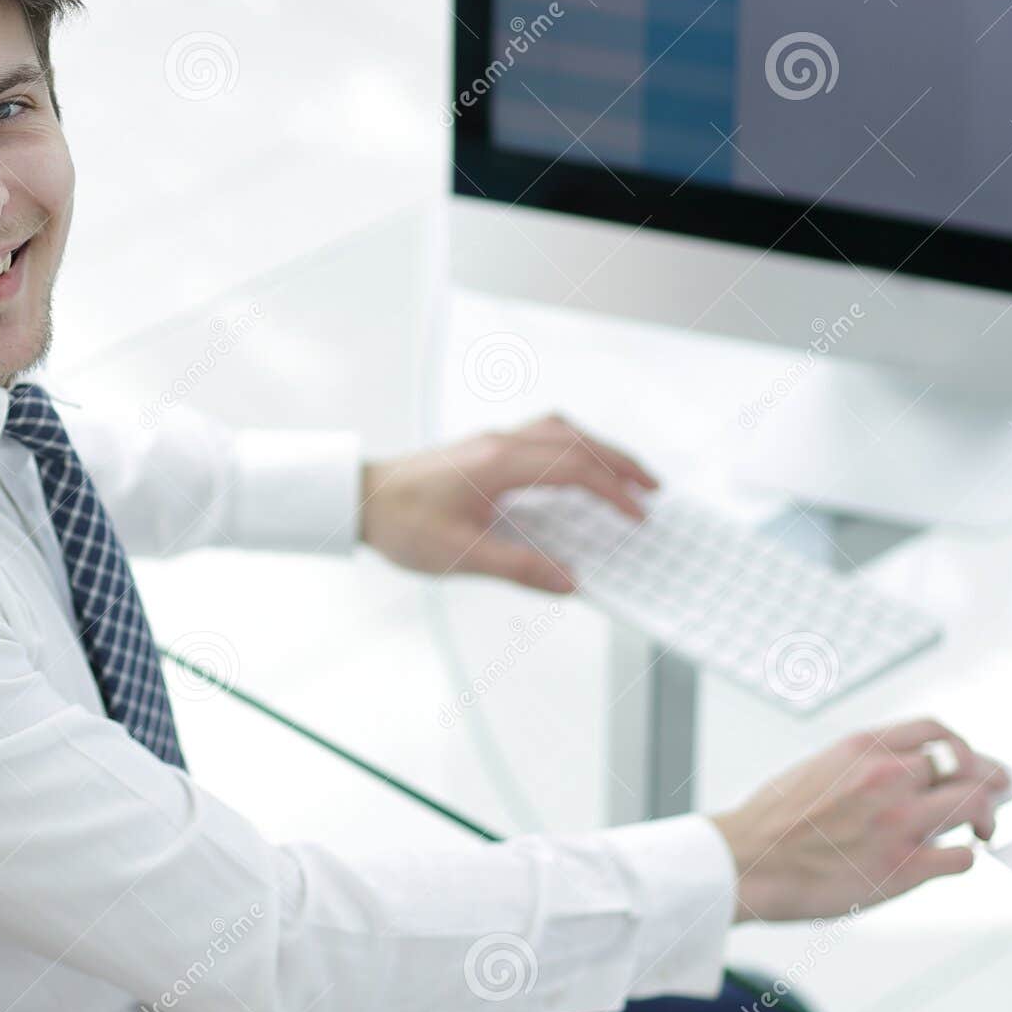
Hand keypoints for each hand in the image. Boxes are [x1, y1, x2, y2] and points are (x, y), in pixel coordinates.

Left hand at [358, 412, 658, 592]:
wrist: (359, 498)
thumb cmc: (400, 522)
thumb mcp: (459, 555)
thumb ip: (518, 568)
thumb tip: (569, 580)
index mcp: (498, 463)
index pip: (573, 468)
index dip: (612, 492)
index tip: (637, 514)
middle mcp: (499, 443)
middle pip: (576, 439)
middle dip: (620, 462)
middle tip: (653, 487)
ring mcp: (491, 441)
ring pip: (560, 430)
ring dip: (598, 449)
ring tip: (624, 475)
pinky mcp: (484, 448)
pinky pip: (542, 435)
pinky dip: (572, 447)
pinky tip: (576, 469)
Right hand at [709, 718, 1010, 922]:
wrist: (747, 861)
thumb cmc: (773, 821)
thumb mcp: (817, 768)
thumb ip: (861, 765)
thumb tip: (899, 772)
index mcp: (862, 748)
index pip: (935, 730)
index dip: (964, 744)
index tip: (970, 759)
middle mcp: (887, 777)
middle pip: (968, 766)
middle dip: (992, 778)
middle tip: (1000, 789)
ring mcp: (899, 822)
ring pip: (976, 806)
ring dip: (987, 818)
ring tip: (983, 830)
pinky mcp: (903, 867)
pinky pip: (962, 858)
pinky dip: (966, 857)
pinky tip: (954, 860)